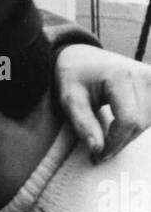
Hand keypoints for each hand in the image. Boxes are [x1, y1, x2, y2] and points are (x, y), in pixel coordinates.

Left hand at [55, 44, 150, 159]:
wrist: (82, 56)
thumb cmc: (73, 77)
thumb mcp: (69, 100)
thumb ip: (83, 125)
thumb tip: (98, 151)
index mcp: (121, 77)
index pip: (128, 121)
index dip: (114, 144)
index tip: (97, 156)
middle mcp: (143, 75)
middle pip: (140, 123)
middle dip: (120, 141)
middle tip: (99, 150)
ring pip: (148, 122)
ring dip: (129, 135)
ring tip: (108, 136)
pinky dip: (138, 124)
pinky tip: (122, 127)